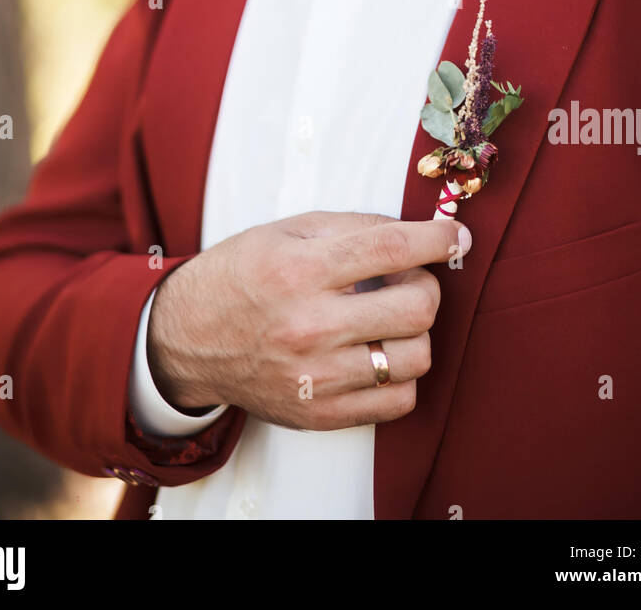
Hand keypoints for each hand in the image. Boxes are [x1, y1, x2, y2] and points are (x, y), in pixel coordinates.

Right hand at [146, 210, 470, 430]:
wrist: (185, 340)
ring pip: (415, 357)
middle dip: (428, 284)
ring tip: (392, 317)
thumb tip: (414, 230)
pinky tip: (381, 352)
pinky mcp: (319, 414)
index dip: (436, 238)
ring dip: (416, 331)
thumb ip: (351, 226)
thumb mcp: (285, 231)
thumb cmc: (239, 276)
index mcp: (300, 270)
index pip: (392, 249)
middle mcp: (309, 325)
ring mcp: (316, 376)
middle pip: (417, 307)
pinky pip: (396, 401)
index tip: (454, 233)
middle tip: (410, 278)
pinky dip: (402, 375)